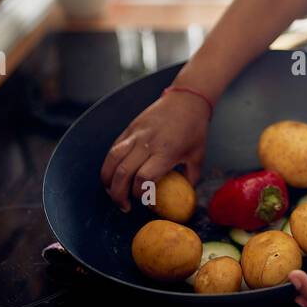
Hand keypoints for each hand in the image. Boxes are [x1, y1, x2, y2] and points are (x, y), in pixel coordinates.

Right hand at [99, 90, 208, 211]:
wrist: (186, 99)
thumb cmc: (194, 128)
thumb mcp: (198, 155)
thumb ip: (191, 177)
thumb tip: (185, 195)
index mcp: (166, 152)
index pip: (143, 178)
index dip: (139, 194)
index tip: (144, 201)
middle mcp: (147, 143)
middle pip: (123, 173)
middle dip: (119, 195)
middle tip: (124, 206)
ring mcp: (136, 134)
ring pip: (112, 160)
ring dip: (107, 180)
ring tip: (112, 193)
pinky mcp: (130, 128)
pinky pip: (113, 149)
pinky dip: (109, 164)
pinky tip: (112, 175)